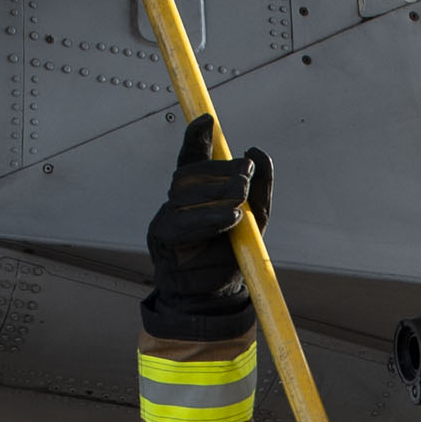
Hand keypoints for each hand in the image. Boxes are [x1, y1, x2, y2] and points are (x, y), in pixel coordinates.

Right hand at [145, 118, 270, 311]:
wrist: (214, 300)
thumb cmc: (231, 257)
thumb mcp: (255, 219)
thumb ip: (259, 187)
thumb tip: (256, 152)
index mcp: (195, 194)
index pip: (191, 159)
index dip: (196, 138)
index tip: (208, 121)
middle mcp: (175, 202)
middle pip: (189, 174)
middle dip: (219, 172)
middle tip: (245, 176)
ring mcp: (164, 219)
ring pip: (183, 195)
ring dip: (216, 195)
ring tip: (239, 203)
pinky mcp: (161, 240)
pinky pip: (179, 222)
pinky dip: (207, 218)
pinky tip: (229, 218)